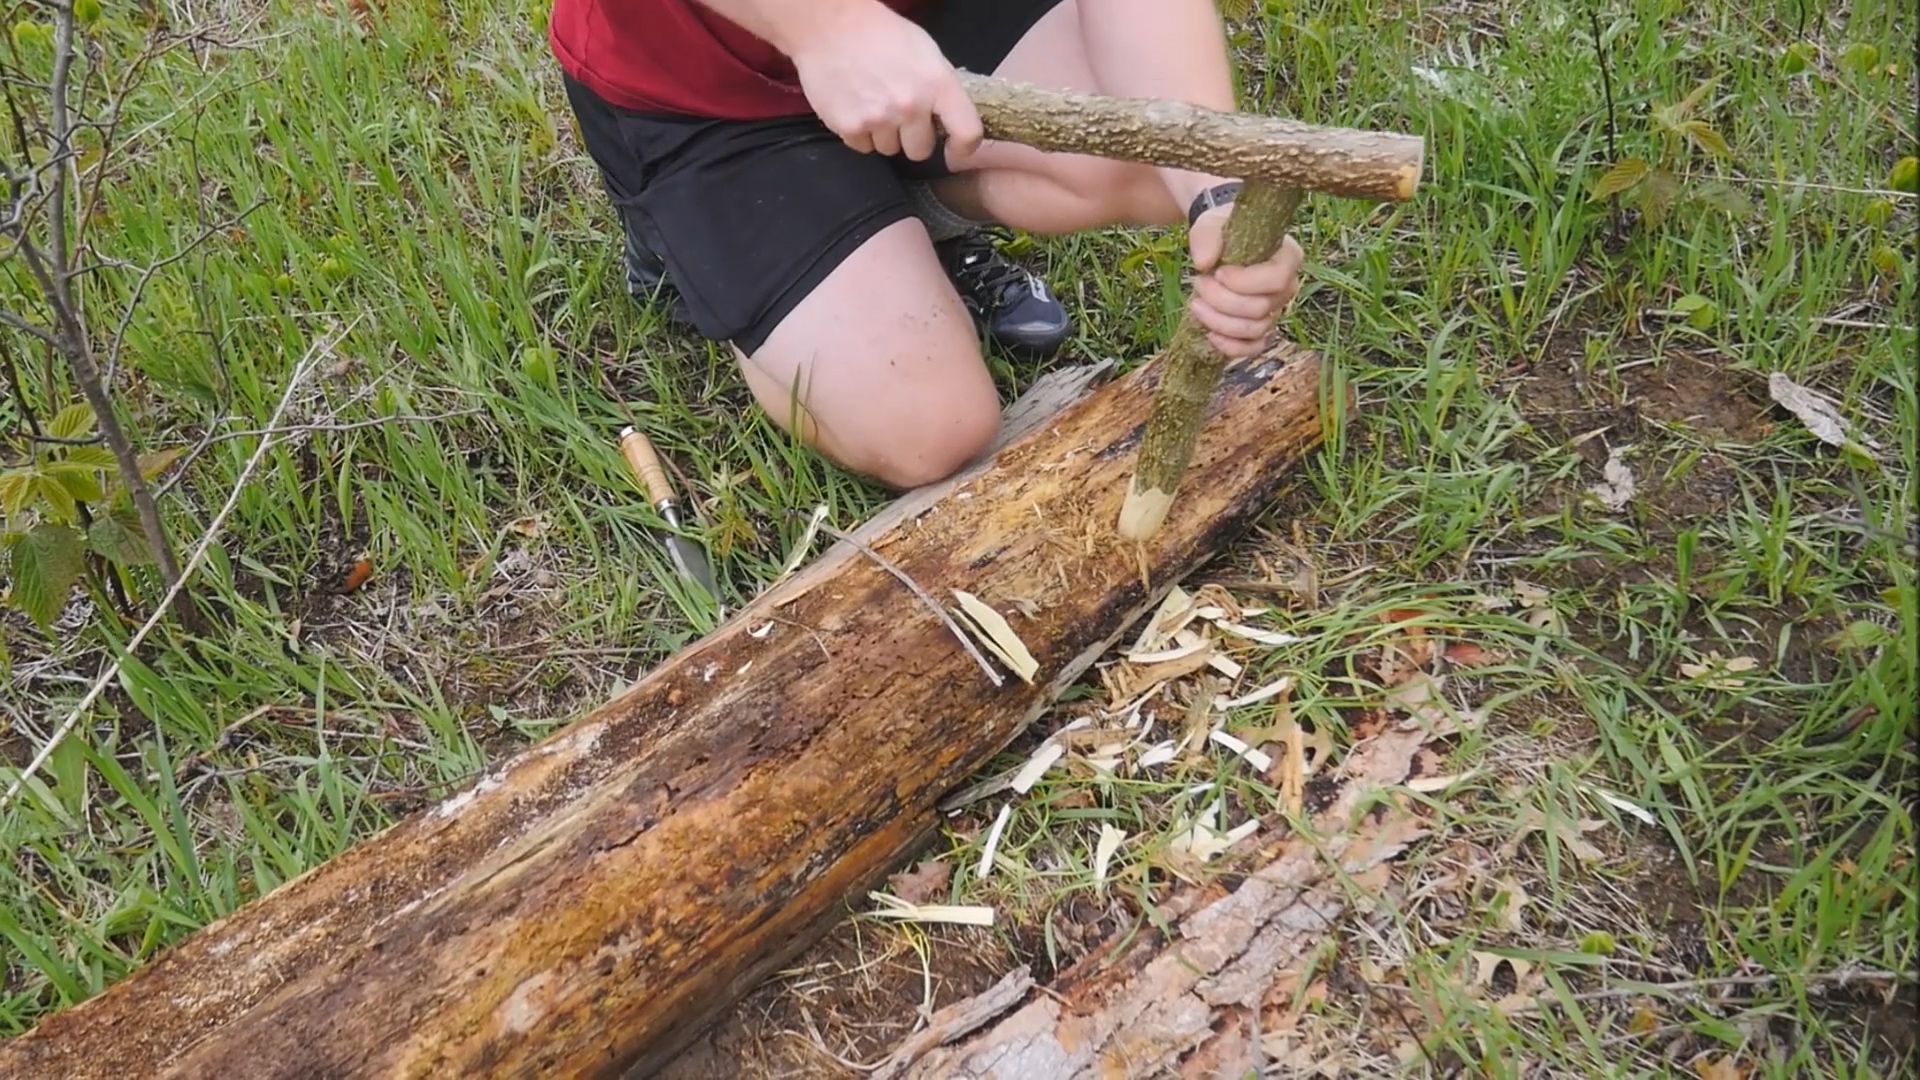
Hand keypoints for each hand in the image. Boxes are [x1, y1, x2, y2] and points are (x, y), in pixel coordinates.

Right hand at [785, 3, 983, 161]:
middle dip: (911, 137)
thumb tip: (947, 118)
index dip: (964, 147)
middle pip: (920, 150)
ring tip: (873, 103)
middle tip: (899, 113)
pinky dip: (860, 132)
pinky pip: (862, 146)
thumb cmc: (880, 34)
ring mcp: (879, 119)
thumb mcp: (925, 52)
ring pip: (889, 149)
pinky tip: (855, 105)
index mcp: (937, 84)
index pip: (967, 132)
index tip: (955, 148)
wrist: (831, 26)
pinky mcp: (850, 127)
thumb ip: (939, 88)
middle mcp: (911, 106)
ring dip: (883, 134)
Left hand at [1184, 201, 1304, 357]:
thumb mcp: (1212, 224)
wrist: (1220, 246)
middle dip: (1222, 301)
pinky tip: (1210, 335)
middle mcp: (1287, 287)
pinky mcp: (1261, 329)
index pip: (1277, 278)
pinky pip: (1253, 348)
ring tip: (1196, 303)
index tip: (1218, 272)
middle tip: (1198, 283)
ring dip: (1219, 321)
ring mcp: (1275, 311)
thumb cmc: (1223, 232)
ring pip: (1254, 330)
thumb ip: (1207, 237)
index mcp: (1287, 256)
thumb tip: (1203, 262)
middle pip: (1261, 308)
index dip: (1245, 282)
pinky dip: (1231, 347)